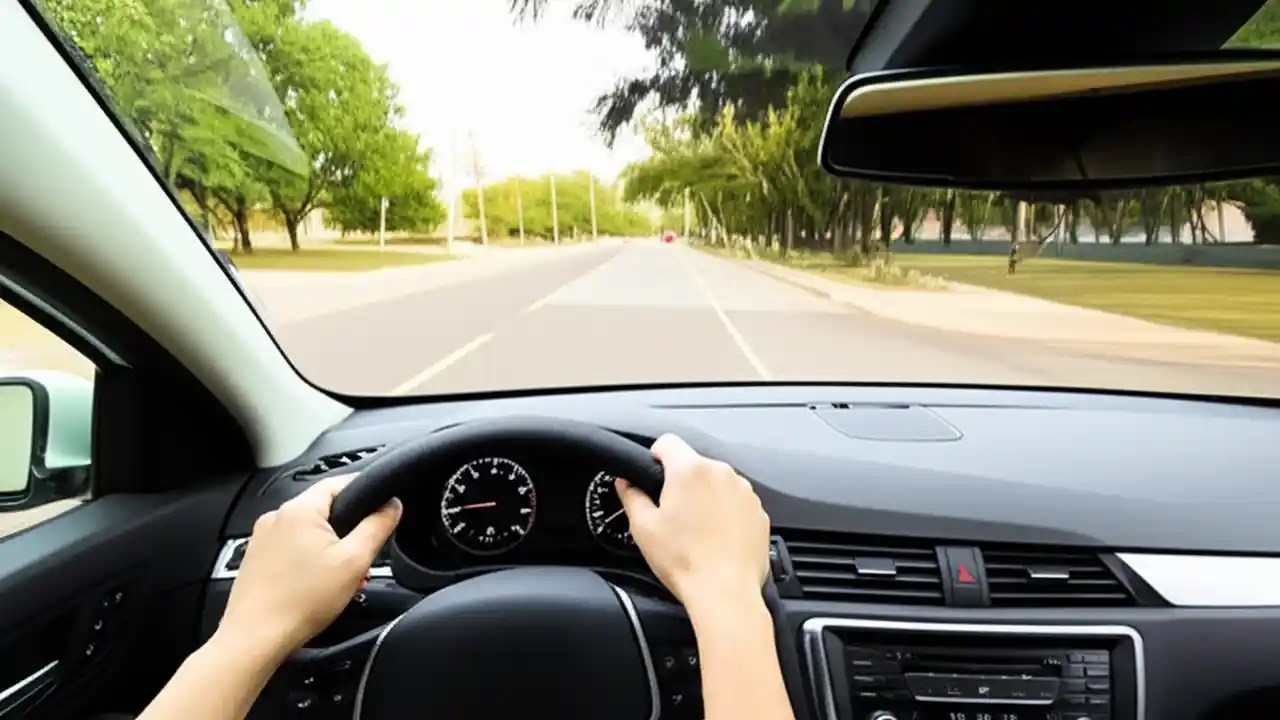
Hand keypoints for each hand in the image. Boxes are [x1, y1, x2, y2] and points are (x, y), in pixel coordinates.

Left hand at [217, 476, 401, 658]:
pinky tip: (317, 586)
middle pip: (325, 510)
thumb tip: (392, 504)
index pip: (340, 482)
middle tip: (361, 558)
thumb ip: (377, 526)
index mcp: (300, 510)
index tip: (381, 508)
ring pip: (309, 532)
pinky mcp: (257, 558)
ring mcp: (263, 538)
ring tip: (341, 579)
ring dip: (330, 549)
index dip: (366, 492)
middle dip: (349, 532)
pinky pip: (291, 548)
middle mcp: (276, 517)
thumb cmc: (300, 602)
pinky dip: (309, 560)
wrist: (256, 638)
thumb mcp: (354, 561)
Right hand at [617, 434, 769, 613]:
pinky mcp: (759, 511)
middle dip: (681, 482)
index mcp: (690, 470)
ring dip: (705, 497)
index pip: (668, 442)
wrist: (725, 592)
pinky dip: (725, 513)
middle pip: (694, 464)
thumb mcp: (643, 528)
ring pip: (716, 483)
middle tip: (671, 513)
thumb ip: (631, 496)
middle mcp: (721, 473)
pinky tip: (716, 537)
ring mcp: (744, 491)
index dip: (655, 456)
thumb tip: (626, 483)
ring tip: (696, 530)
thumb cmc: (685, 561)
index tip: (653, 474)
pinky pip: (736, 502)